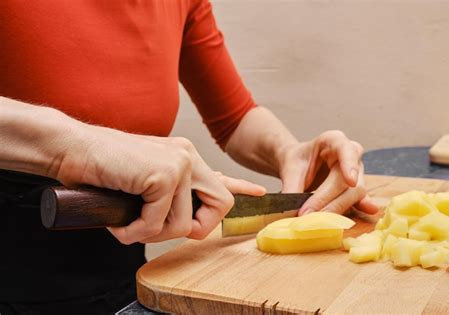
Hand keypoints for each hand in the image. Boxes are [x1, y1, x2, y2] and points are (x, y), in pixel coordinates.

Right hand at [55, 124, 256, 243]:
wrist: (72, 150)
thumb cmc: (103, 169)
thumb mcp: (142, 182)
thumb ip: (165, 195)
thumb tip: (178, 220)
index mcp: (183, 157)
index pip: (221, 178)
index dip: (242, 188)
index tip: (260, 193)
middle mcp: (187, 157)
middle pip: (219, 206)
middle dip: (194, 229)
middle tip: (160, 227)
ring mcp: (178, 164)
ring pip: (184, 224)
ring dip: (152, 233)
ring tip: (128, 222)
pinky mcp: (163, 174)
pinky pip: (158, 223)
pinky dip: (136, 231)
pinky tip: (119, 222)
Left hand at [278, 130, 377, 215]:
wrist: (300, 165)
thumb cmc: (298, 161)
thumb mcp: (290, 169)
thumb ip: (291, 187)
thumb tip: (290, 211)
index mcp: (334, 140)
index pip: (346, 150)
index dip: (350, 165)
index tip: (350, 181)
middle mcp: (351, 154)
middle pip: (346, 180)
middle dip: (327, 199)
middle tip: (307, 214)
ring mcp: (358, 172)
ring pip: (354, 193)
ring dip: (335, 209)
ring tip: (315, 221)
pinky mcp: (357, 188)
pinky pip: (360, 199)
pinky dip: (359, 208)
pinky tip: (368, 211)